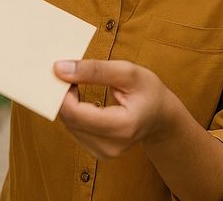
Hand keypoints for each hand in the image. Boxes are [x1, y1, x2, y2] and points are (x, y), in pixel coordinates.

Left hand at [54, 59, 178, 158]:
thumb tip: (60, 69)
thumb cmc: (149, 91)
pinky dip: (74, 115)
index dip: (63, 94)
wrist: (162, 116)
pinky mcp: (98, 153)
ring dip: (69, 106)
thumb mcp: (128, 72)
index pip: (76, 114)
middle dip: (64, 97)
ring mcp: (105, 153)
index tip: (64, 74)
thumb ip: (94, 70)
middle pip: (70, 121)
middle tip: (70, 76)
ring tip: (79, 87)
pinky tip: (84, 103)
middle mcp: (112, 146)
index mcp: (123, 126)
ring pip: (69, 126)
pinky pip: (75, 131)